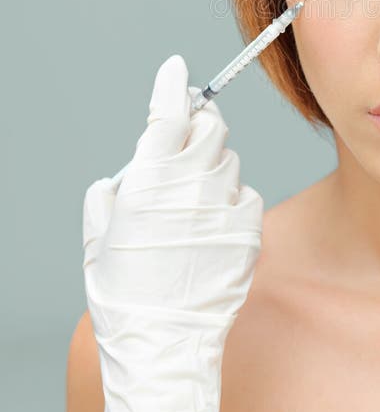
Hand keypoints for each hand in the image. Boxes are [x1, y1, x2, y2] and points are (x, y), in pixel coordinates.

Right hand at [82, 54, 263, 411]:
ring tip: (193, 203)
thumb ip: (112, 192)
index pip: (169, 111)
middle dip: (199, 123)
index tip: (176, 69)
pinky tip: (212, 226)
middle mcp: (194, 180)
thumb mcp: (98, 235)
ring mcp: (226, 202)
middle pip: (211, 125)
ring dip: (213, 166)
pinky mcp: (249, 226)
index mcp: (152, 176)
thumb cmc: (124, 291)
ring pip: (230, 159)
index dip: (172, 85)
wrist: (164, 342)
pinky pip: (245, 194)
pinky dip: (230, 200)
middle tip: (187, 139)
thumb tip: (129, 176)